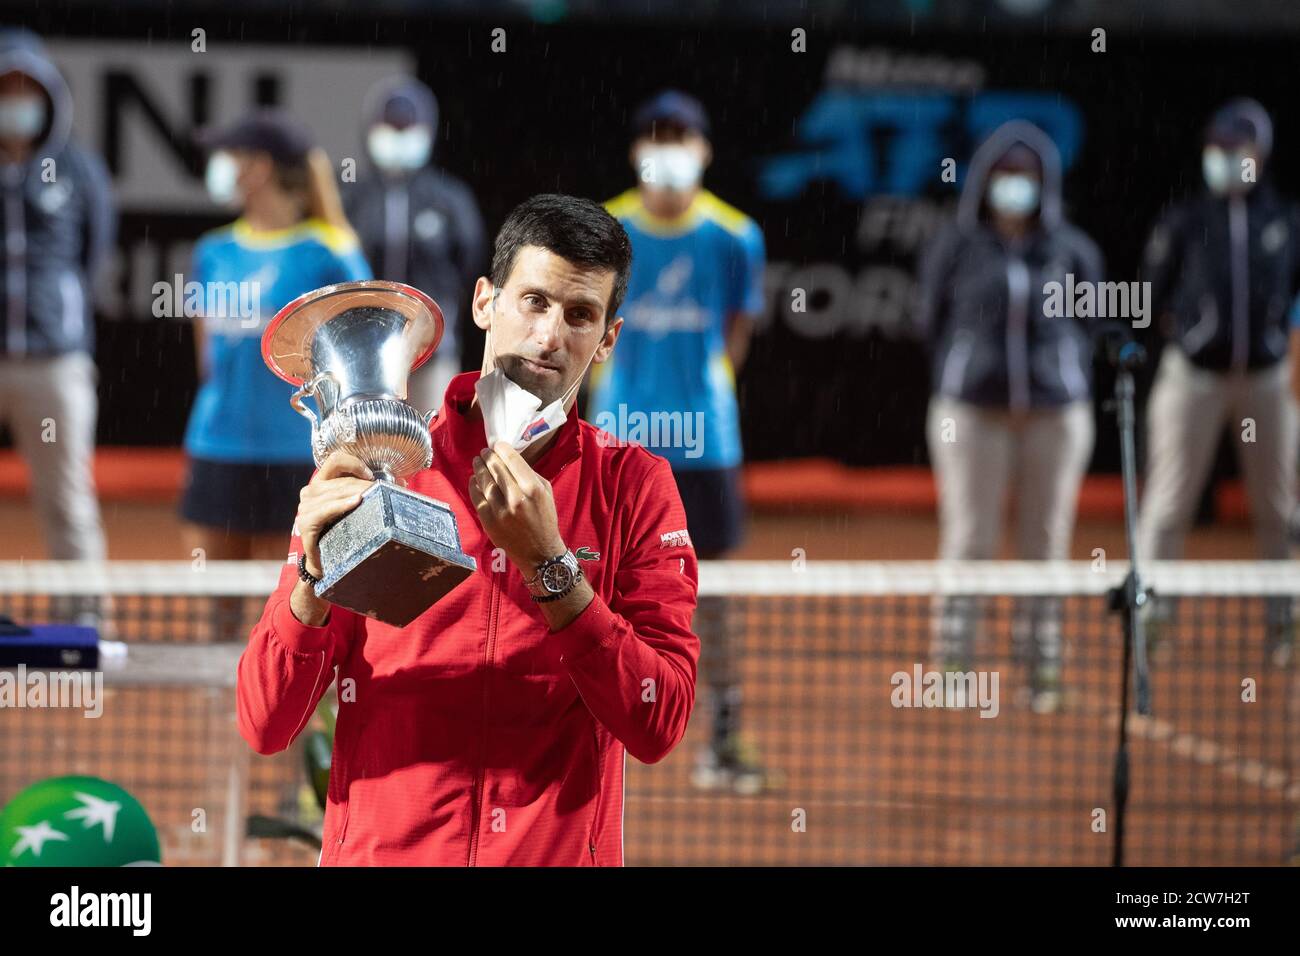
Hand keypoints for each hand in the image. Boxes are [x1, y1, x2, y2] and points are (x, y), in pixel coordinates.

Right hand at [296, 450, 373, 578]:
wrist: (326, 562)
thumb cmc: (343, 533)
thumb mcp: (356, 508)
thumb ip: (369, 492)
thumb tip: (402, 482)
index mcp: (321, 483)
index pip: (335, 460)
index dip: (354, 464)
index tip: (370, 476)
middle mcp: (310, 491)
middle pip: (341, 480)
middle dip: (363, 485)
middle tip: (382, 491)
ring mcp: (305, 506)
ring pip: (336, 492)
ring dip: (357, 493)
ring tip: (375, 496)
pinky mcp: (306, 522)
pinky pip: (326, 509)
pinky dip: (341, 504)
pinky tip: (356, 501)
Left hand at [468, 441, 564, 574]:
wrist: (539, 553)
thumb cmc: (545, 519)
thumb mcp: (546, 492)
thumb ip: (529, 474)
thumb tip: (509, 458)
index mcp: (532, 489)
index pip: (512, 460)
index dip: (501, 449)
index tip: (496, 444)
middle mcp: (515, 498)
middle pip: (495, 468)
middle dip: (488, 457)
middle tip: (484, 452)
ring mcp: (500, 511)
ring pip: (484, 482)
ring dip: (478, 468)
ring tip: (477, 462)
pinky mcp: (488, 521)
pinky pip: (477, 498)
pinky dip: (474, 486)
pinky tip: (474, 479)